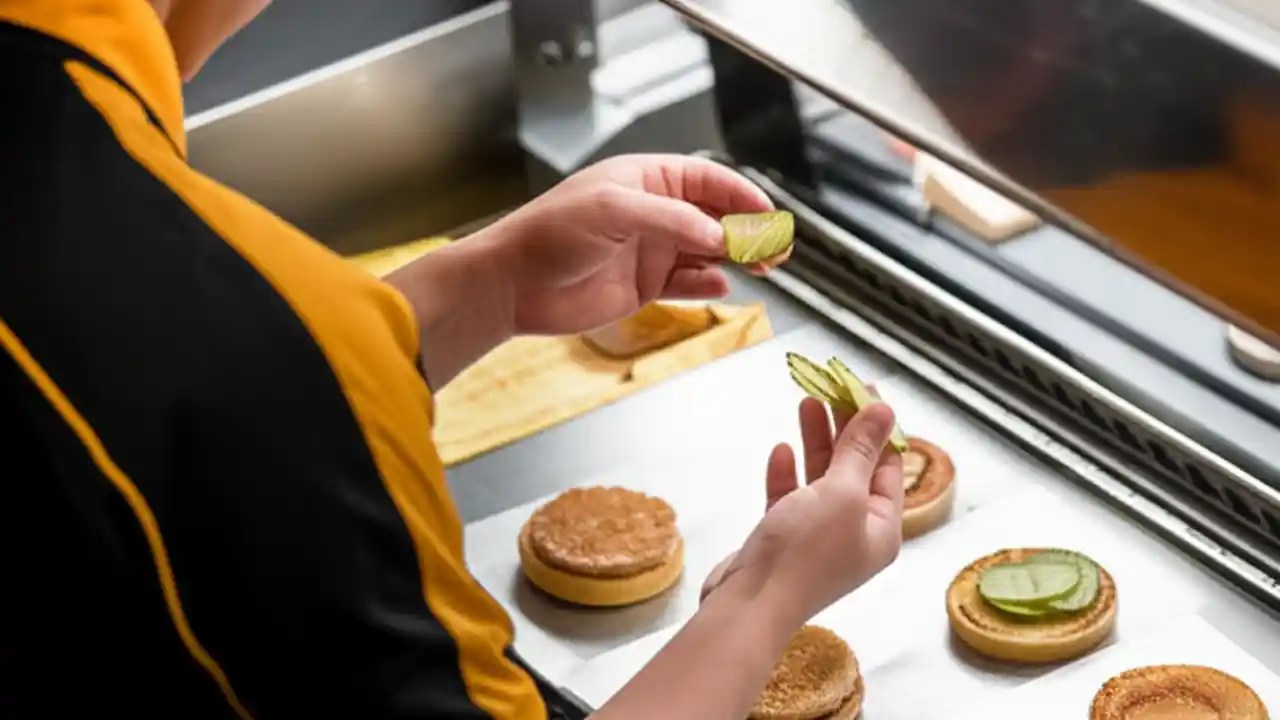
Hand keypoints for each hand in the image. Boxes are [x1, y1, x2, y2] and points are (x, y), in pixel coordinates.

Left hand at [383, 154, 771, 388]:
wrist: (512, 285)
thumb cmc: (548, 235)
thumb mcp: (613, 210)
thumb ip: (670, 219)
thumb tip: (714, 232)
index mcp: (644, 180)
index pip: (707, 180)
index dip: (741, 194)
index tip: (767, 212)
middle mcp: (651, 214)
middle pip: (715, 216)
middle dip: (748, 229)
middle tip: (775, 246)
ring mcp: (649, 251)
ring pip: (707, 251)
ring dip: (735, 257)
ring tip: (760, 265)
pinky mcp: (642, 287)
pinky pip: (687, 284)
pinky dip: (707, 285)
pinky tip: (720, 286)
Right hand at [701, 397, 904, 624]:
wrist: (750, 604)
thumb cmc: (803, 553)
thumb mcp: (842, 492)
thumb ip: (860, 449)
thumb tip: (884, 410)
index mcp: (881, 527)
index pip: (889, 465)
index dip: (877, 424)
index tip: (862, 387)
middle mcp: (854, 533)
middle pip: (855, 468)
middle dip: (844, 427)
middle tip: (831, 388)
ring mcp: (817, 537)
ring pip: (821, 478)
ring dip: (816, 441)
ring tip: (806, 401)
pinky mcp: (782, 539)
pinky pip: (790, 498)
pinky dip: (788, 473)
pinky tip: (782, 451)